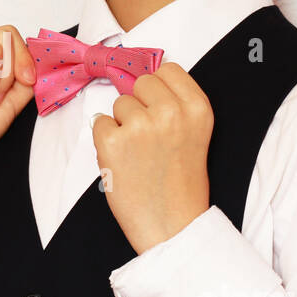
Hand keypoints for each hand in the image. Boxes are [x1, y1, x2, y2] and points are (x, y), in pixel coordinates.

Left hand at [91, 61, 213, 253]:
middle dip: (139, 105)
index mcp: (197, 108)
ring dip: (122, 125)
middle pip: (141, 82)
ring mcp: (140, 126)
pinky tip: (123, 162)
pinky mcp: (113, 142)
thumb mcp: (195, 135)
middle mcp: (171, 112)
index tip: (158, 109)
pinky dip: (105, 141)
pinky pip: (99, 123)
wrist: (172, 226)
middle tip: (148, 138)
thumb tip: (143, 83)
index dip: (158, 89)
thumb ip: (176, 105)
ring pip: (118, 104)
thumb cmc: (181, 184)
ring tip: (138, 154)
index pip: (168, 70)